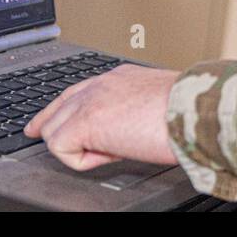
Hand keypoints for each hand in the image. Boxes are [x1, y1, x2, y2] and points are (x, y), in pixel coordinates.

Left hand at [24, 64, 179, 170]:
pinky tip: (111, 155)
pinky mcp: (85, 122)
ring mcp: (91, 101)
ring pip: (53, 129)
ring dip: (78, 147)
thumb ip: (137, 108)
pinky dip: (83, 159)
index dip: (60, 110)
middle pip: (57, 107)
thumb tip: (133, 129)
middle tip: (41, 138)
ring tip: (113, 152)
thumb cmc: (191, 110)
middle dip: (49, 127)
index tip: (45, 122)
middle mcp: (102, 83)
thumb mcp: (160, 102)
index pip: (79, 91)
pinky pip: (62, 148)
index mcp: (121, 77)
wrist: (196, 111)